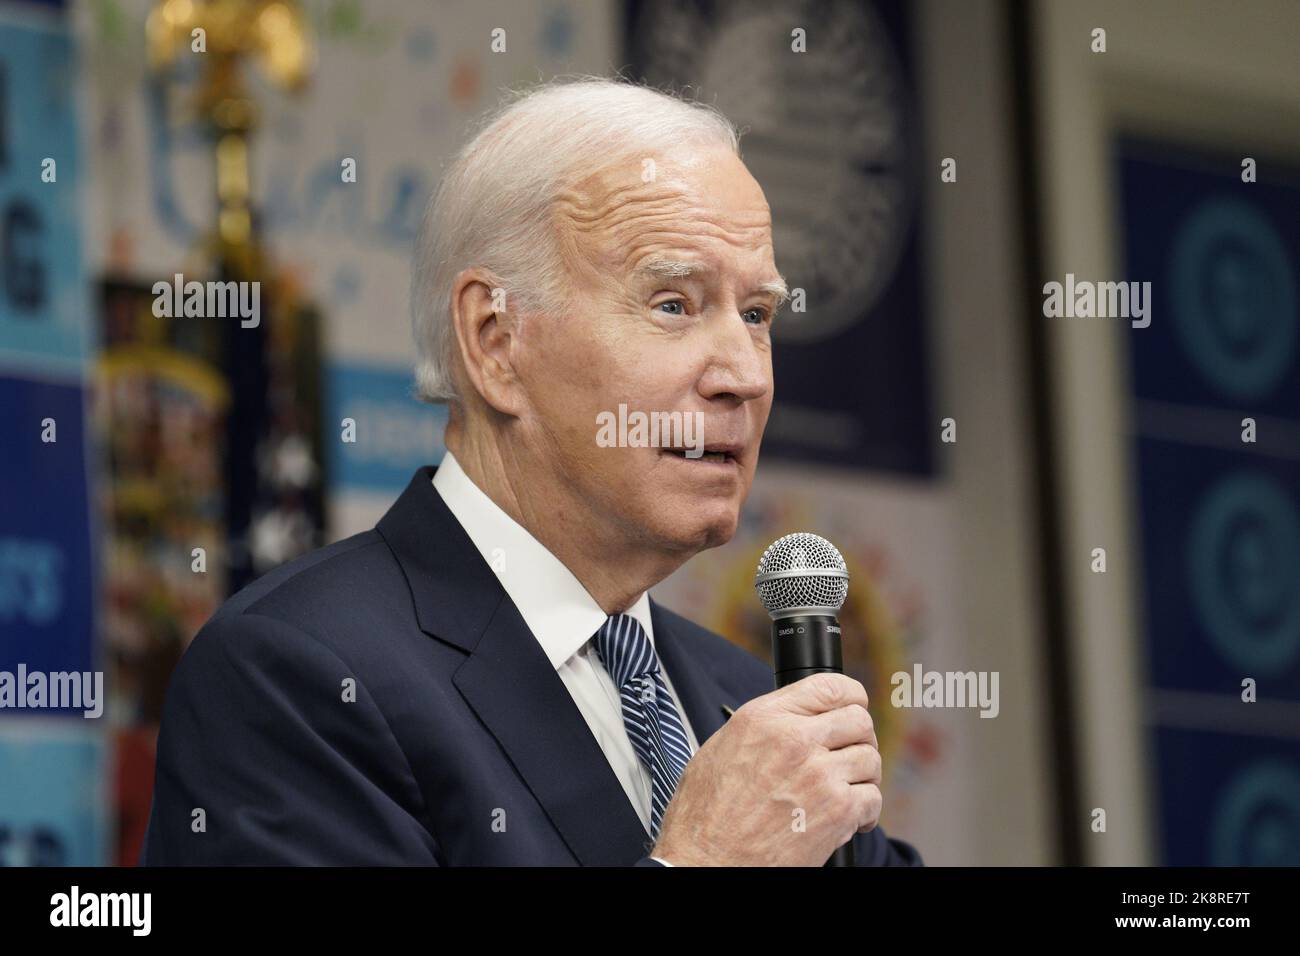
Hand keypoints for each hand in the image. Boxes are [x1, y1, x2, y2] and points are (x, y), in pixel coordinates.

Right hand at [650, 673, 881, 865]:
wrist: (707, 862)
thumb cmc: (705, 814)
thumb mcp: (721, 748)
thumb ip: (762, 726)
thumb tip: (792, 720)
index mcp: (764, 718)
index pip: (828, 686)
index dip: (849, 696)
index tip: (853, 706)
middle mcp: (794, 739)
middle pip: (858, 719)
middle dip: (859, 737)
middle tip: (849, 755)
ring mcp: (819, 775)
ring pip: (870, 758)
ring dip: (863, 775)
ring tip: (847, 789)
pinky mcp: (837, 812)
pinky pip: (873, 798)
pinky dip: (866, 811)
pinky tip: (849, 818)